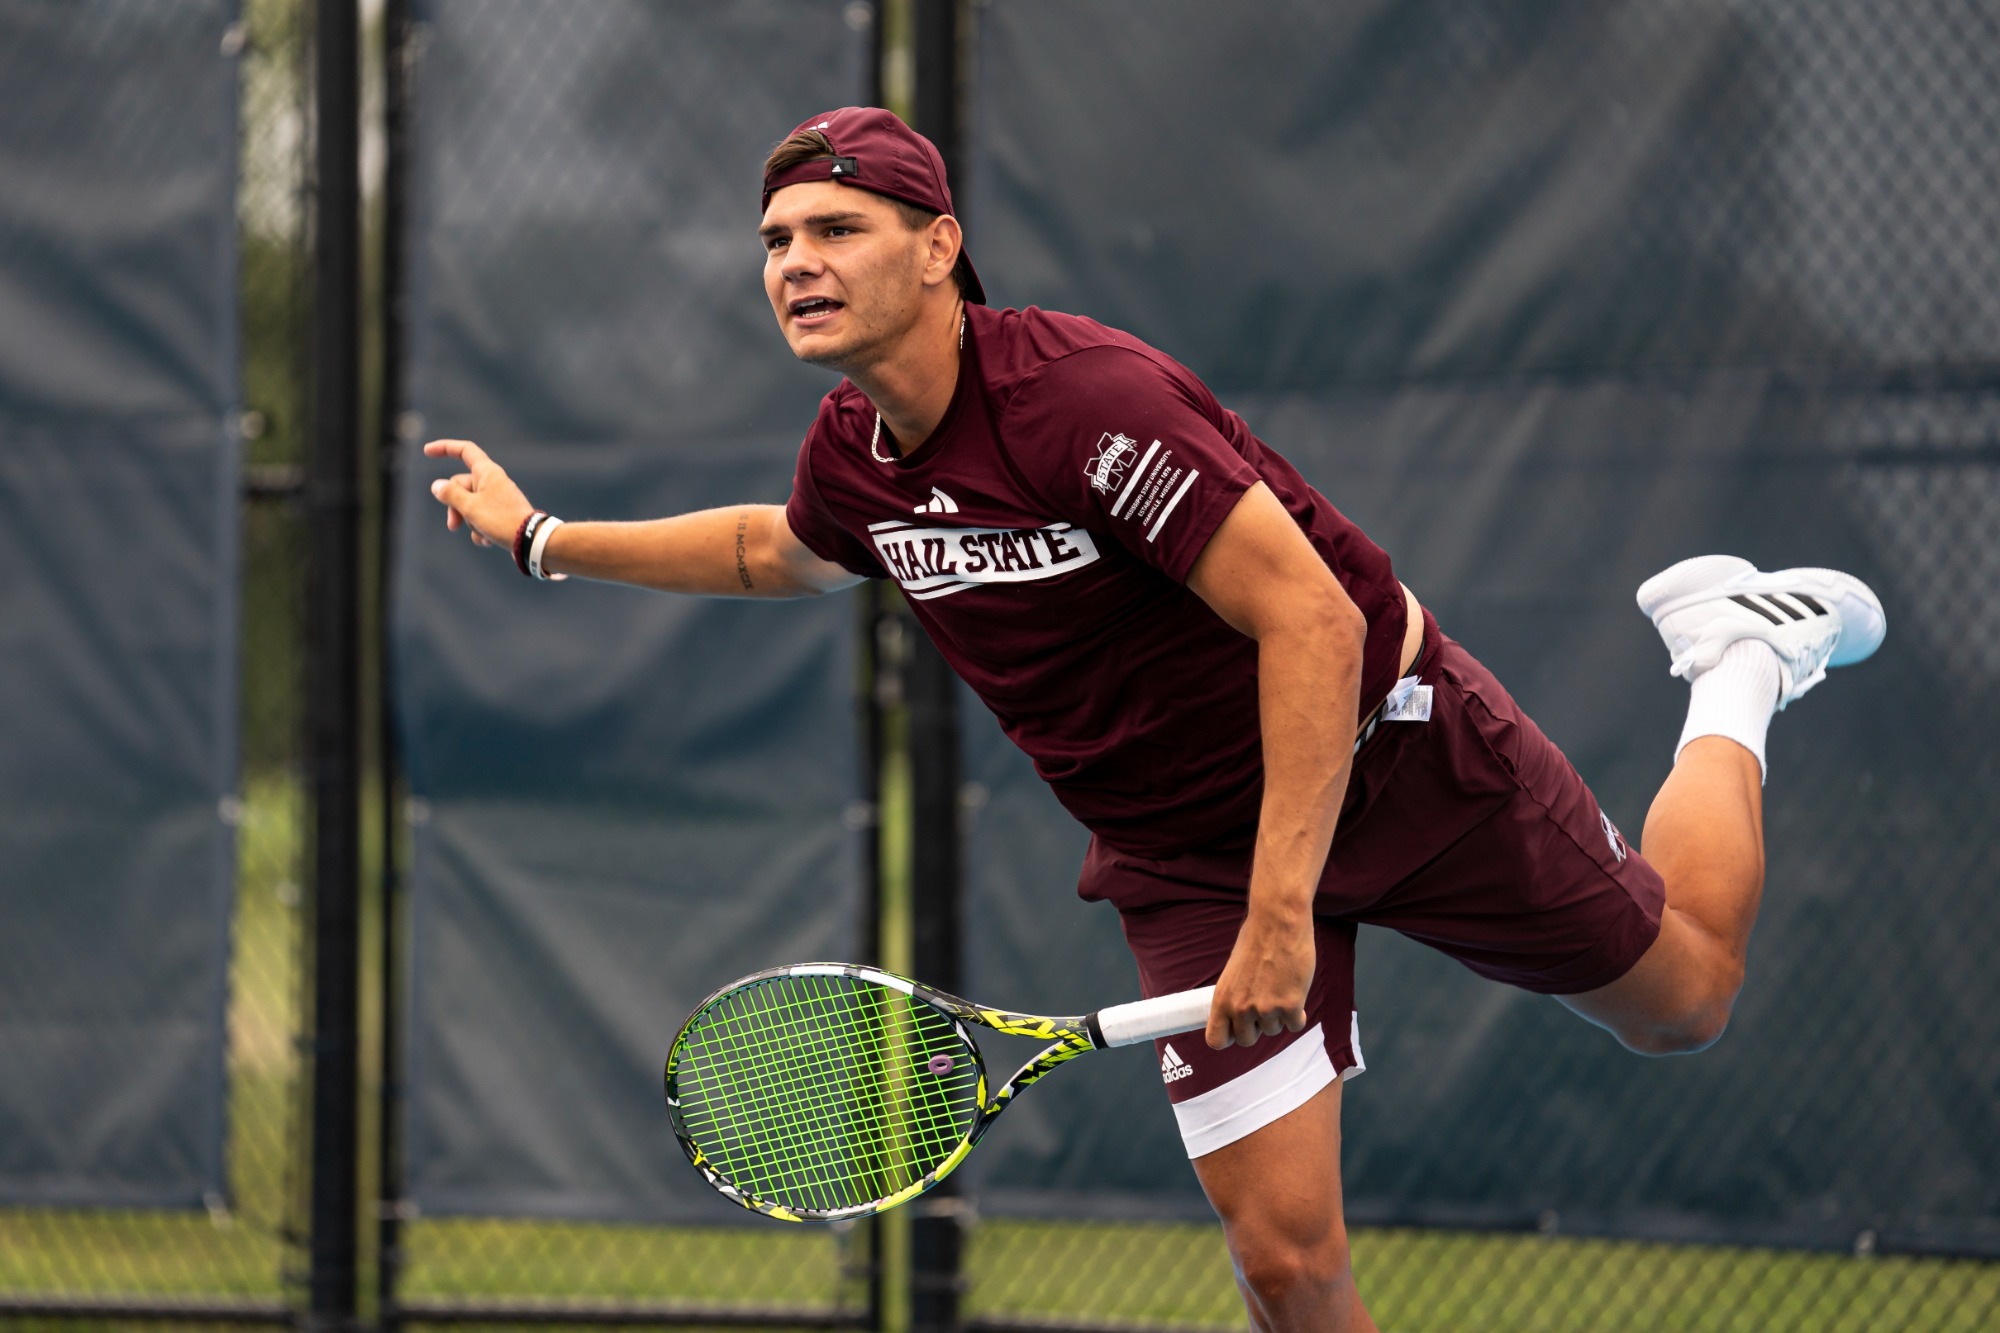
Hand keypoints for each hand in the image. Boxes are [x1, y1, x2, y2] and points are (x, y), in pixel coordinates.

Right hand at [424, 439, 533, 549]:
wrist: (531, 541)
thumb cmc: (501, 520)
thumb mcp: (470, 507)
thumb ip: (450, 494)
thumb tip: (437, 485)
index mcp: (487, 472)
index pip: (464, 451)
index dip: (445, 448)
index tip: (427, 451)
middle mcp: (493, 482)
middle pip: (461, 486)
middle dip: (454, 507)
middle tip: (453, 525)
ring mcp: (497, 498)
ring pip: (470, 505)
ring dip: (469, 522)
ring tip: (481, 532)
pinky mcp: (501, 514)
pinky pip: (481, 518)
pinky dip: (480, 530)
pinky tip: (488, 541)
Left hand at [1205, 909, 1312, 1049]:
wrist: (1278, 921)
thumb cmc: (1256, 939)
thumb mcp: (1233, 972)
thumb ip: (1234, 997)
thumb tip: (1238, 1016)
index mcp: (1222, 999)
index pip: (1215, 1040)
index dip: (1228, 1037)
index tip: (1237, 1029)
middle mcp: (1240, 1008)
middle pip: (1247, 1041)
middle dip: (1257, 1027)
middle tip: (1265, 1005)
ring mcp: (1266, 1009)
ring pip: (1273, 1031)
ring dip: (1279, 1016)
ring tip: (1281, 989)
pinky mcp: (1290, 1006)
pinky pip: (1295, 1025)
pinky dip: (1298, 1015)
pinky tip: (1296, 994)